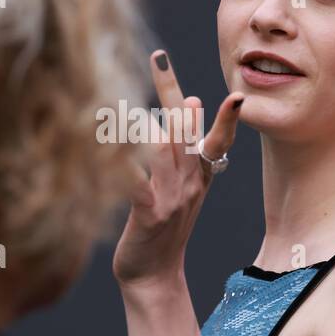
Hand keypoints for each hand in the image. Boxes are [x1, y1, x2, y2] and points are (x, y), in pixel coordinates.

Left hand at [112, 50, 244, 287]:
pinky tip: (108, 143)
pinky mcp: (150, 214)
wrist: (154, 278)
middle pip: (183, 129)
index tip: (226, 83)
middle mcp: (190, 182)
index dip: (216, 105)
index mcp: (200, 175)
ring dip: (144, 121)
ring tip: (124, 100)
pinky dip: (123, 161)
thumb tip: (189, 101)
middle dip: (171, 93)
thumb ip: (183, 150)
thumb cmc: (161, 230)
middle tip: (159, 57)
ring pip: (162, 148)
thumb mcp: (179, 189)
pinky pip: (137, 182)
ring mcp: (172, 198)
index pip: (215, 132)